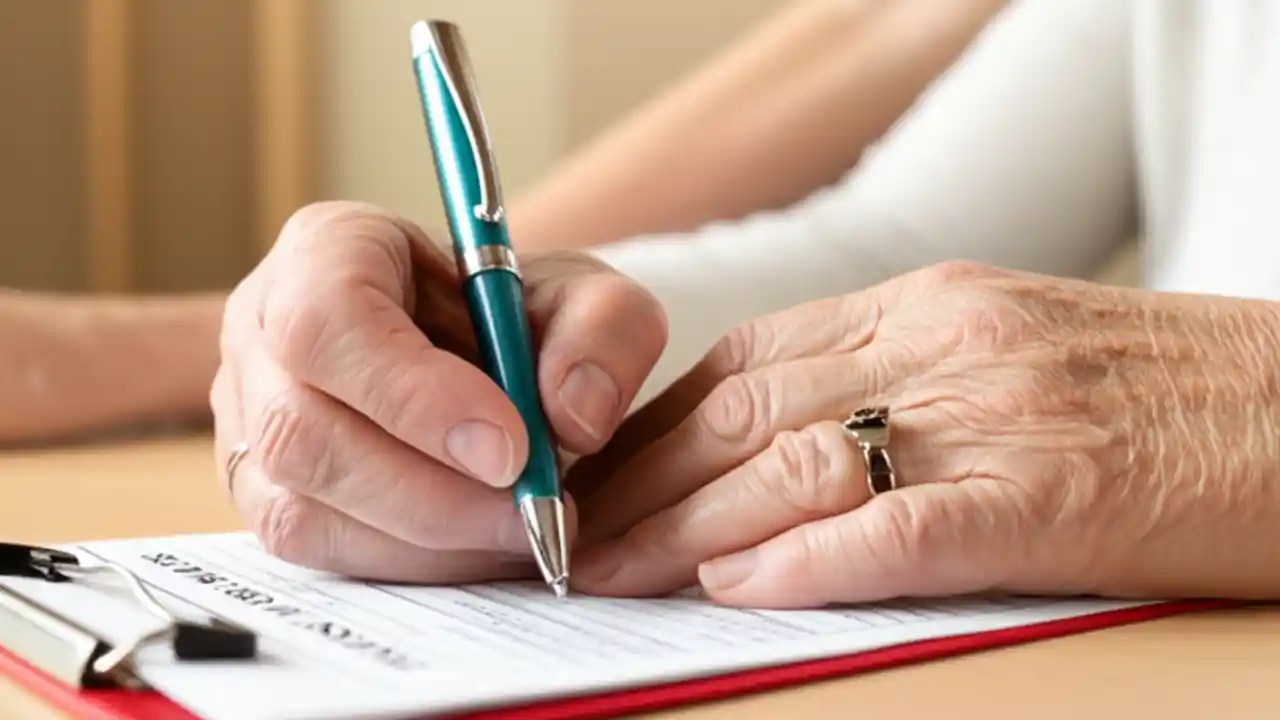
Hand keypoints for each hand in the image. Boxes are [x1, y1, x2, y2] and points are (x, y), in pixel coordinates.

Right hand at [210, 202, 664, 581]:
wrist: (482, 354)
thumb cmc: (516, 314)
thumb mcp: (584, 296)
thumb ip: (605, 331)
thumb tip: (575, 417)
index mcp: (327, 251)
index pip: (328, 322)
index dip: (413, 395)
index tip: (511, 448)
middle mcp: (264, 334)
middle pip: (303, 431)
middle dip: (431, 492)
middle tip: (532, 512)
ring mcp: (248, 421)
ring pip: (301, 508)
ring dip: (425, 541)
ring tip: (518, 531)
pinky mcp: (264, 494)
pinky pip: (316, 551)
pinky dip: (408, 564)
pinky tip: (477, 548)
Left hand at [572, 261, 1279, 606]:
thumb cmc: (1165, 394)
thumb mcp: (1011, 348)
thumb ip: (900, 381)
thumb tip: (780, 444)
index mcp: (931, 305)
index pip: (746, 358)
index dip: (654, 421)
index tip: (598, 473)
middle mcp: (943, 345)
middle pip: (744, 409)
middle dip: (640, 480)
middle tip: (570, 537)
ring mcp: (990, 415)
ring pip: (790, 463)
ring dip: (684, 526)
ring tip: (614, 575)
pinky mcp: (1044, 496)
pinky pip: (890, 527)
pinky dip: (799, 559)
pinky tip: (731, 588)